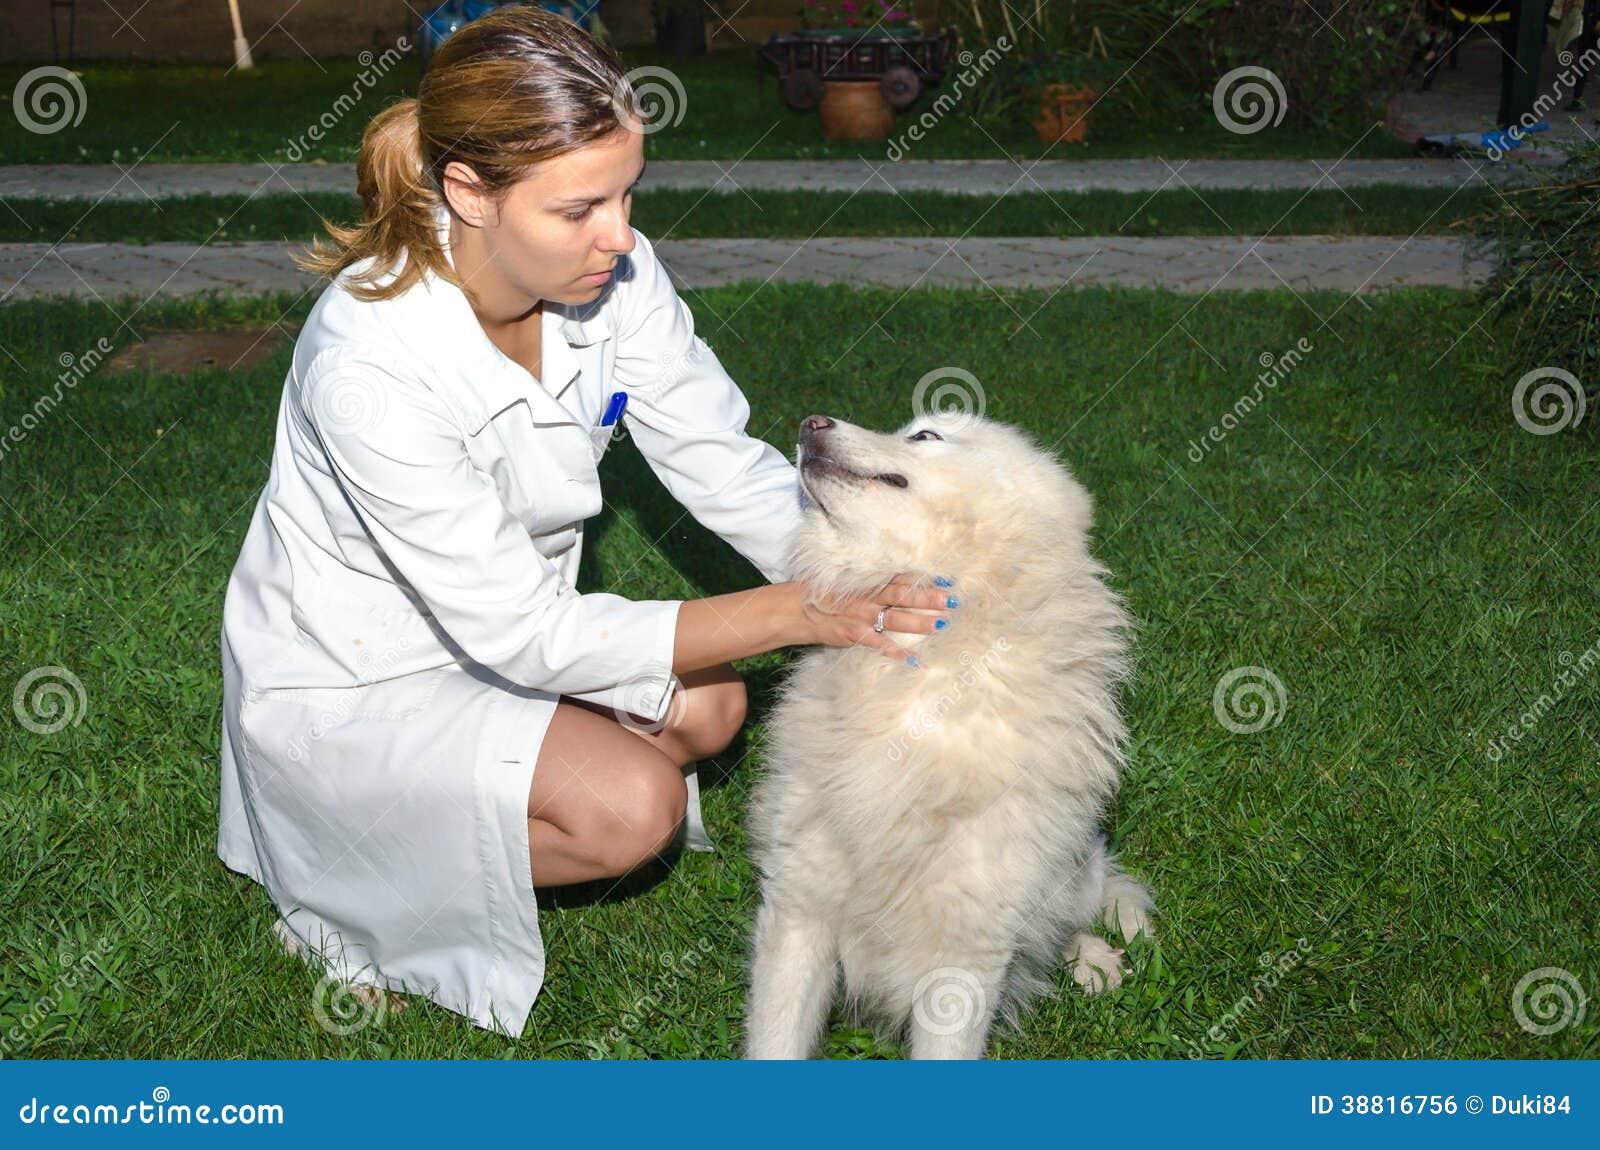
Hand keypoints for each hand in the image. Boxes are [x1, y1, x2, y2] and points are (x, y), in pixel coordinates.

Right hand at [794, 574, 956, 661]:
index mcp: (867, 581)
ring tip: (942, 624)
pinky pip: (878, 644)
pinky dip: (895, 652)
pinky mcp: (854, 635)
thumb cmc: (822, 593)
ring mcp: (861, 616)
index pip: (900, 577)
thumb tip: (897, 581)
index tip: (948, 580)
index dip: (924, 578)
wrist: (794, 609)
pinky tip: (913, 660)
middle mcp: (867, 597)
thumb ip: (870, 582)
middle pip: (903, 595)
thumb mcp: (846, 581)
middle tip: (952, 600)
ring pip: (895, 619)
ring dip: (919, 622)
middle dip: (928, 598)